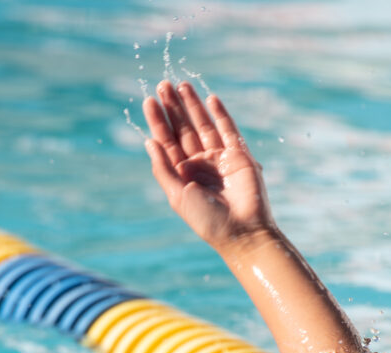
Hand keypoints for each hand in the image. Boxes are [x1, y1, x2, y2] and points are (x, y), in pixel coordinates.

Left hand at [143, 81, 275, 251]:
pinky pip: (228, 129)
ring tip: (181, 84)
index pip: (167, 141)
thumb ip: (163, 168)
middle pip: (183, 128)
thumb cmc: (207, 220)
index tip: (149, 100)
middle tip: (162, 84)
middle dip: (173, 107)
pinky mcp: (239, 155)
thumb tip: (148, 142)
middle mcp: (199, 163)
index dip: (158, 121)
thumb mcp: (177, 196)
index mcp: (182, 174)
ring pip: (203, 124)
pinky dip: (220, 114)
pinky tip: (209, 98)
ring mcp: (219, 158)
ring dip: (192, 105)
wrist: (241, 231)